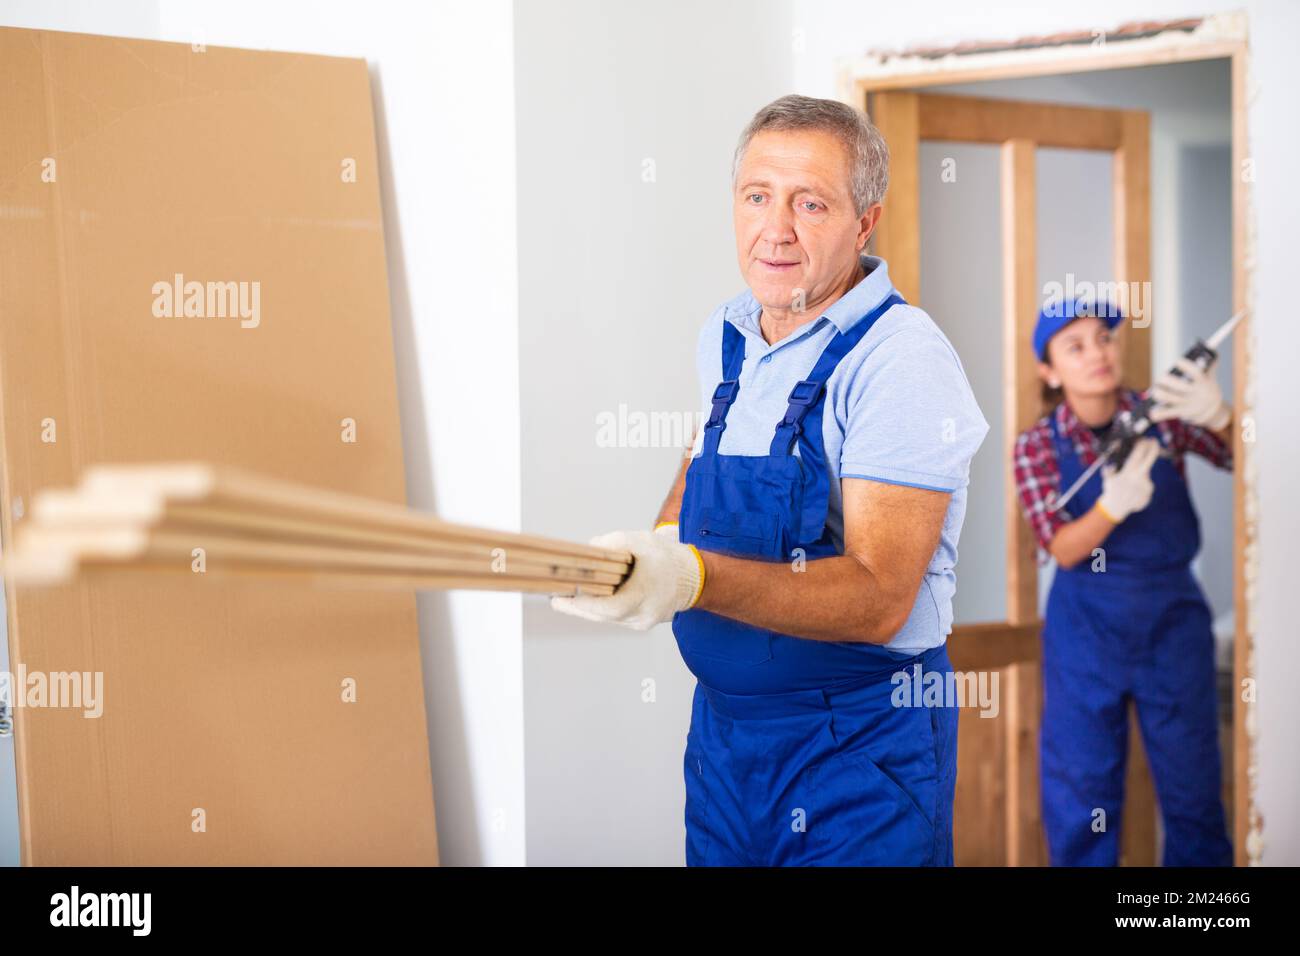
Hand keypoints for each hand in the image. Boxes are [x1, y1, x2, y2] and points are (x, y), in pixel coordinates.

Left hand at [549, 524, 704, 629]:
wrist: (696, 578)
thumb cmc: (669, 558)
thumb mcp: (639, 540)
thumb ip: (610, 544)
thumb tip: (587, 552)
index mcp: (643, 595)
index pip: (606, 607)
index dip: (580, 604)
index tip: (559, 597)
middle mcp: (642, 615)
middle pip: (601, 616)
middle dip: (576, 606)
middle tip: (555, 598)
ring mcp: (641, 622)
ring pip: (606, 618)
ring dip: (587, 607)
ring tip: (566, 595)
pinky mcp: (640, 623)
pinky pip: (614, 617)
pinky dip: (601, 607)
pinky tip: (589, 597)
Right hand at [1096, 437, 1158, 522]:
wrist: (1116, 508)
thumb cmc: (1112, 490)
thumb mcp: (1108, 477)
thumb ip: (1111, 467)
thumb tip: (1113, 455)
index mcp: (1128, 472)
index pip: (1137, 454)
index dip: (1142, 445)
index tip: (1145, 439)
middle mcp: (1139, 478)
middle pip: (1149, 459)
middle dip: (1153, 448)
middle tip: (1154, 441)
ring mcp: (1146, 486)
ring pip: (1145, 474)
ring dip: (1139, 475)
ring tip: (1129, 484)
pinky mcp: (1149, 493)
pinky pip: (1146, 484)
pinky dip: (1140, 486)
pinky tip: (1133, 491)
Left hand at [1149, 358, 1229, 429]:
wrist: (1211, 410)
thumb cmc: (1206, 388)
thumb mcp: (1210, 377)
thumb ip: (1208, 364)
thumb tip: (1209, 347)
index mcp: (1202, 382)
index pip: (1196, 373)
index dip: (1186, 366)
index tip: (1178, 361)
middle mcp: (1194, 393)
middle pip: (1180, 386)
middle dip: (1169, 381)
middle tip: (1162, 377)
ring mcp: (1186, 403)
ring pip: (1170, 398)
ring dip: (1160, 394)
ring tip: (1155, 391)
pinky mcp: (1179, 411)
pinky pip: (1167, 413)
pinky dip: (1159, 414)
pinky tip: (1152, 412)